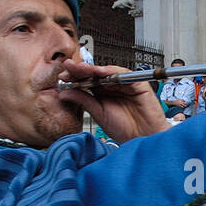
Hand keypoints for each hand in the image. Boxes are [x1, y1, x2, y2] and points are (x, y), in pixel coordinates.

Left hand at [57, 59, 171, 142]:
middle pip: (95, 74)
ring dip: (92, 69)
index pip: (86, 81)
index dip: (75, 77)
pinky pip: (123, 73)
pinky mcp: (137, 83)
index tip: (62, 77)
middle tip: (68, 67)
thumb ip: (83, 101)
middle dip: (81, 70)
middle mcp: (113, 87)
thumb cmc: (125, 129)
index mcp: (103, 94)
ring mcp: (124, 84)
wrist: (143, 138)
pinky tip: (99, 72)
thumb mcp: (98, 114)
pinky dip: (111, 71)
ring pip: (107, 71)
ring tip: (80, 68)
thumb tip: (64, 92)